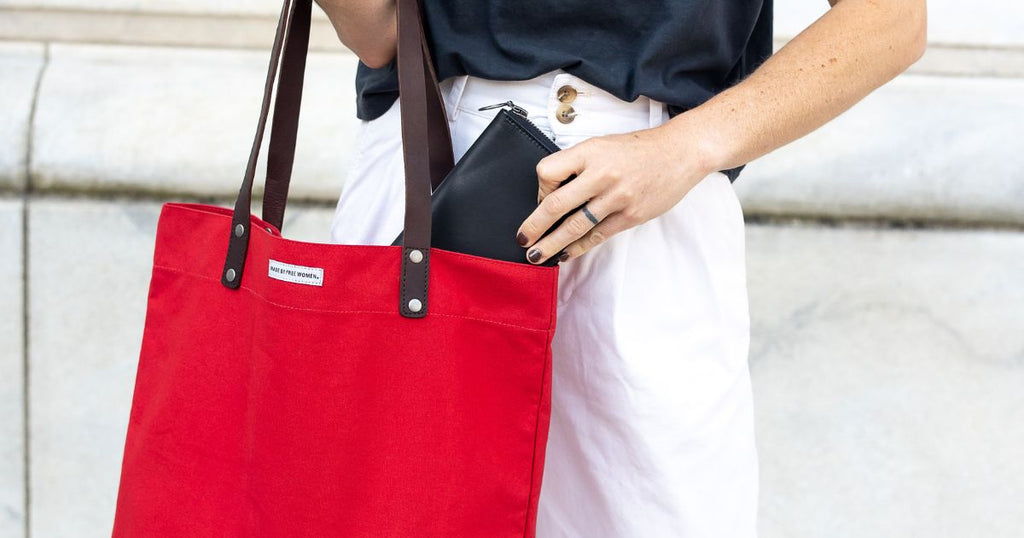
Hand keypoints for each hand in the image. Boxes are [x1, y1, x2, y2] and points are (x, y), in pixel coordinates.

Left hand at [515, 122, 712, 263]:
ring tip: (537, 256)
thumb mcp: (602, 145)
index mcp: (589, 152)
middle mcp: (601, 174)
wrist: (679, 153)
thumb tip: (552, 191)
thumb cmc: (638, 149)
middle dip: (534, 227)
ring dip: (552, 244)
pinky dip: (578, 247)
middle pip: (556, 205)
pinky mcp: (630, 215)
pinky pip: (597, 236)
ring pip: (575, 226)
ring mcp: (617, 197)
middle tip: (522, 240)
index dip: (539, 188)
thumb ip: (577, 165)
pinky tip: (565, 254)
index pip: (548, 172)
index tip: (541, 196)